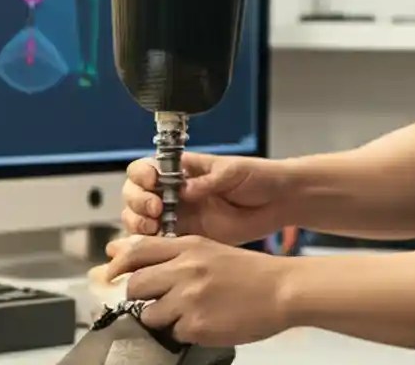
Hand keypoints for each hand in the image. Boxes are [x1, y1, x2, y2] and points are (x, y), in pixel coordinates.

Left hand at [105, 234, 295, 346]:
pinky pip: (174, 333)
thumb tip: (134, 262)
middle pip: (135, 286)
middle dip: (141, 297)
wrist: (283, 289)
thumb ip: (175, 255)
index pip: (137, 250)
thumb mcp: (210, 250)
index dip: (118, 265)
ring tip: (187, 314)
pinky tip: (205, 322)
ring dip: (162, 318)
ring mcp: (189, 298)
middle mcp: (184, 269)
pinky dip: (185, 331)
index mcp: (188, 246)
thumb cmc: (251, 272)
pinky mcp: (197, 324)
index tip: (109, 276)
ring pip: (150, 314)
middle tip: (157, 302)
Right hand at [122, 152, 286, 245]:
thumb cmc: (258, 177)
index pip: (147, 169)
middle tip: (155, 208)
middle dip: (137, 201)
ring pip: (142, 220)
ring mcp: (180, 216)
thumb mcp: (233, 171)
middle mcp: (174, 193)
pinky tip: (156, 245)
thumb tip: (183, 189)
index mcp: (183, 171)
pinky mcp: (189, 238)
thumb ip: (208, 180)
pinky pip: (161, 243)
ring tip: (154, 226)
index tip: (153, 182)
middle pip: (136, 195)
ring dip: (138, 223)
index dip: (142, 175)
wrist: (279, 202)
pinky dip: (151, 245)